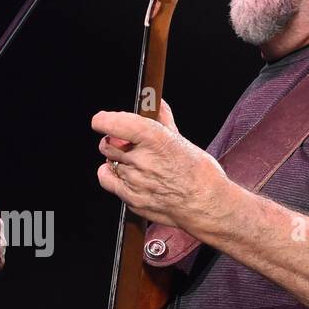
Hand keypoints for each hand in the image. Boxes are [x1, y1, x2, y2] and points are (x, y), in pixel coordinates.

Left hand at [92, 100, 232, 227]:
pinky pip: (107, 179)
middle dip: (113, 140)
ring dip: (117, 158)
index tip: (102, 120)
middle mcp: (141, 159)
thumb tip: (157, 103)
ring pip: (109, 161)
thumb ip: (163, 120)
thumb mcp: (181, 140)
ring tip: (135, 162)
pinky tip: (123, 173)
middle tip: (125, 143)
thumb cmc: (199, 173)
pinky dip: (111, 173)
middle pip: (107, 143)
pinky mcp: (131, 198)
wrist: (206, 205)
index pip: (113, 124)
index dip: (103, 120)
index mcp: (154, 139)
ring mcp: (134, 181)